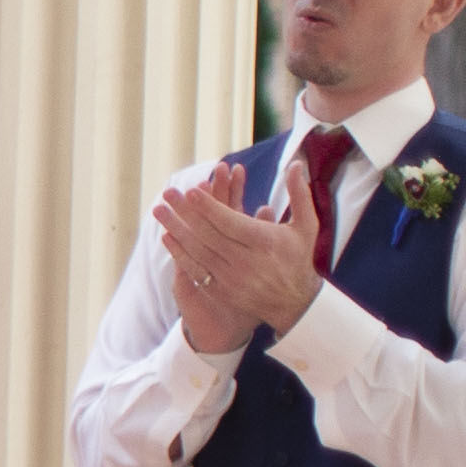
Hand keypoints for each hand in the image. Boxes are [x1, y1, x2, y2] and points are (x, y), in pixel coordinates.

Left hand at [156, 159, 319, 347]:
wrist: (294, 303)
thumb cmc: (299, 257)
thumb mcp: (307, 227)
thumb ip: (299, 194)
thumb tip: (295, 163)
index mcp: (266, 243)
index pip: (231, 222)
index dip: (210, 206)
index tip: (191, 190)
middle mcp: (246, 262)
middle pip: (208, 233)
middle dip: (184, 211)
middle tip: (167, 192)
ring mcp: (232, 278)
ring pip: (198, 250)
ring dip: (176, 229)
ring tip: (159, 210)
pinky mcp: (222, 291)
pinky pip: (196, 270)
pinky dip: (180, 253)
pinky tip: (167, 236)